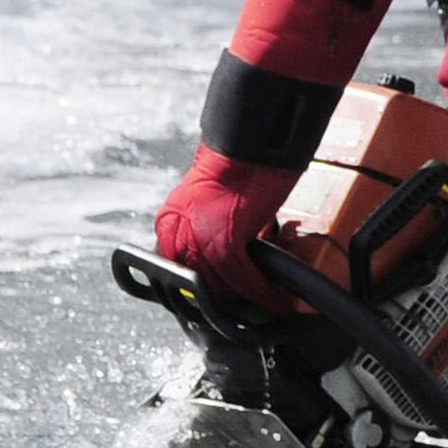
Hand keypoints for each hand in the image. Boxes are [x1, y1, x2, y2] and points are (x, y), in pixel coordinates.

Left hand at [153, 144, 301, 313]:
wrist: (250, 146)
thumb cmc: (238, 168)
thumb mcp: (210, 203)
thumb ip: (206, 229)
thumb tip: (225, 258)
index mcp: (170, 220)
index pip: (180, 268)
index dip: (207, 285)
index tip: (227, 294)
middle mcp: (178, 230)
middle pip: (199, 281)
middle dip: (227, 294)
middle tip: (251, 300)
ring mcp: (198, 238)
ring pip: (221, 285)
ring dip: (248, 297)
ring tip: (270, 301)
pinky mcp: (224, 242)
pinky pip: (243, 279)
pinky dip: (262, 293)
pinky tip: (277, 299)